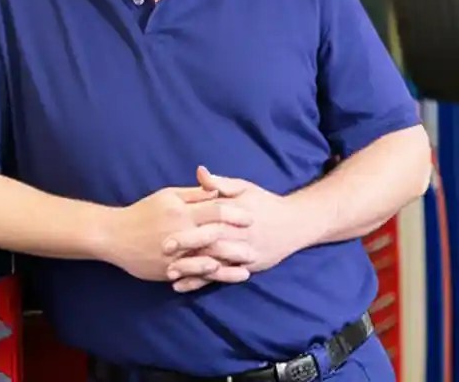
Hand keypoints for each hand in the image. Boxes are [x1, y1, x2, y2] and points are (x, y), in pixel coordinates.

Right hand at [104, 186, 253, 283]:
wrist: (114, 235)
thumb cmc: (143, 212)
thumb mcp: (167, 196)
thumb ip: (193, 194)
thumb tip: (215, 190)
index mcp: (182, 211)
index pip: (215, 210)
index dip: (235, 213)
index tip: (251, 217)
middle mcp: (180, 233)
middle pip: (215, 238)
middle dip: (237, 242)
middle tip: (257, 246)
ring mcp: (174, 254)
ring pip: (207, 260)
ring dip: (228, 264)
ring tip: (246, 268)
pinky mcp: (168, 269)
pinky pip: (192, 275)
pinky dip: (209, 277)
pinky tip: (221, 277)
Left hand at [163, 167, 307, 291]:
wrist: (295, 223)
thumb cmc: (264, 202)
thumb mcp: (244, 187)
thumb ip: (220, 183)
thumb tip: (199, 172)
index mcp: (235, 211)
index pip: (209, 218)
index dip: (188, 224)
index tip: (165, 228)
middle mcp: (240, 233)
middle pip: (211, 241)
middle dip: (187, 247)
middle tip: (163, 250)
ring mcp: (244, 252)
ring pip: (216, 262)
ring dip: (192, 269)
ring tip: (169, 273)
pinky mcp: (247, 267)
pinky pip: (223, 276)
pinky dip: (203, 282)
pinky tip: (184, 285)